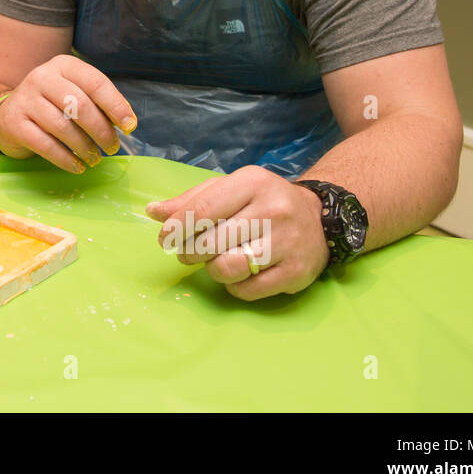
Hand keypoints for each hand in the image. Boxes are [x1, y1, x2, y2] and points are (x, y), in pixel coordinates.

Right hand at [0, 54, 136, 172]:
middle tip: (112, 148)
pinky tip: (77, 166)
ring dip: (85, 147)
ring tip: (94, 158)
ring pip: (63, 127)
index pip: (96, 82)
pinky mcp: (14, 123)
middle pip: (80, 105)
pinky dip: (66, 159)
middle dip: (102, 131)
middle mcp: (42, 77)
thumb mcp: (74, 94)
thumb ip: (99, 103)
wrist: (8, 115)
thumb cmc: (52, 105)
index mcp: (63, 65)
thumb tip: (127, 122)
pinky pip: (45, 145)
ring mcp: (25, 99)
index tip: (129, 127)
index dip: (116, 106)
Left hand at [146, 165, 329, 300]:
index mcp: (252, 183)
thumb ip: (191, 200)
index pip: (203, 209)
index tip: (164, 238)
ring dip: (212, 270)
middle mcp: (273, 210)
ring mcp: (287, 242)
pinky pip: (248, 290)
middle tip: (188, 252)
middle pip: (211, 242)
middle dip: (189, 251)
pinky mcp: (296, 272)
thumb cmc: (263, 201)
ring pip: (228, 268)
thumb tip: (153, 211)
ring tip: (214, 261)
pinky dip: (234, 286)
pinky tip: (238, 275)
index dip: (177, 228)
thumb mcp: (230, 189)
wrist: (319, 218)